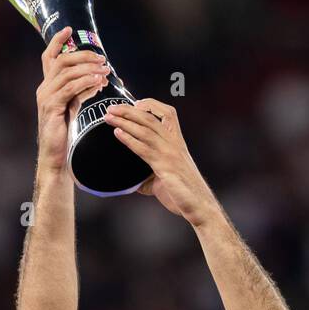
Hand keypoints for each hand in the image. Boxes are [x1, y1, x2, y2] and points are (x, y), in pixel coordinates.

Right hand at [36, 27, 110, 169]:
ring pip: (67, 72)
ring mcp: (46, 97)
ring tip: (104, 70)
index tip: (69, 29)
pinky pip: (70, 88)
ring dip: (88, 68)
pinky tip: (98, 82)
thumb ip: (82, 90)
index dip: (58, 41)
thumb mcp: (73, 106)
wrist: (55, 155)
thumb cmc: (64, 132)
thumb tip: (98, 78)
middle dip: (84, 56)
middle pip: (62, 60)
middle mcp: (44, 88)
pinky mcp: (52, 107)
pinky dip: (85, 82)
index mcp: (48, 86)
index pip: (49, 57)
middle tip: (102, 59)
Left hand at [104, 99, 216, 223]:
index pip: (168, 113)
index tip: (135, 103)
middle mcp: (174, 144)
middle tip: (111, 108)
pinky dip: (129, 139)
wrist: (199, 206)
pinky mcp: (164, 167)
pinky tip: (118, 133)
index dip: (151, 104)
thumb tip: (135, 183)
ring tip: (109, 117)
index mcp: (178, 142)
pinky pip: (143, 149)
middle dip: (129, 110)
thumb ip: (151, 177)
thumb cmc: (184, 193)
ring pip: (145, 130)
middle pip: (150, 118)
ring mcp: (170, 154)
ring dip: (125, 121)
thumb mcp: (167, 179)